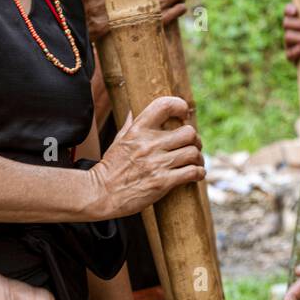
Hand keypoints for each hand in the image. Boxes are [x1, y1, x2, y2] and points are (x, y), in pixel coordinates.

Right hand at [92, 96, 203, 217]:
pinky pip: (191, 172)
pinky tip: (196, 175)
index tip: (184, 114)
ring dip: (199, 159)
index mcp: (138, 129)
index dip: (180, 106)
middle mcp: (149, 144)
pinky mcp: (162, 183)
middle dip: (195, 140)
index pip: (164, 105)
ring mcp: (157, 163)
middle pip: (188, 132)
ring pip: (193, 153)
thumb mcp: (118, 141)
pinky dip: (198, 173)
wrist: (101, 194)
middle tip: (193, 146)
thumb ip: (129, 125)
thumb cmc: (110, 168)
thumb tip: (132, 110)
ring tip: (196, 163)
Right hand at [283, 3, 299, 63]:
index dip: (289, 10)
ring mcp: (289, 44)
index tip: (296, 11)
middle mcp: (291, 30)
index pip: (288, 11)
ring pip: (287, 37)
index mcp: (297, 19)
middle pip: (285, 23)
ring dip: (298, 37)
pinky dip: (297, 50)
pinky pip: (289, 54)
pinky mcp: (291, 56)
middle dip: (295, 24)